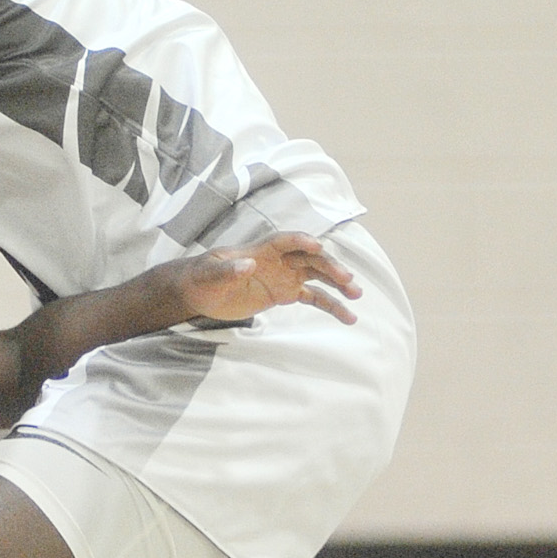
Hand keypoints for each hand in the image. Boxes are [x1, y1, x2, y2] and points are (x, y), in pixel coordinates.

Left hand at [178, 232, 359, 325]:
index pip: (286, 240)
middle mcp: (279, 260)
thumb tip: (247, 265)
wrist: (200, 293)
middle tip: (346, 279)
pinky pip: (314, 298)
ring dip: (338, 284)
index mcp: (262, 249)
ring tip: (356, 295)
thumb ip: (227, 270)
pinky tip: (349, 317)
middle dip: (329, 267)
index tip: (317, 246)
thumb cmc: (203, 278)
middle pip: (310, 258)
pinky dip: (332, 306)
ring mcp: (285, 276)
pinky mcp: (286, 293)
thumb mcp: (210, 274)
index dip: (301, 241)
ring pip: (318, 276)